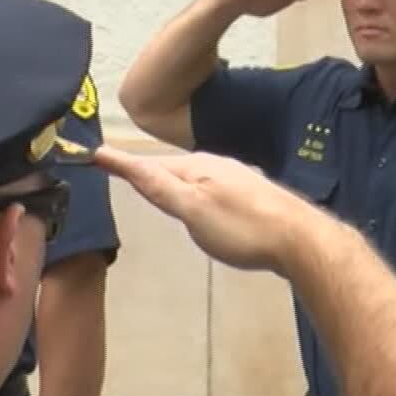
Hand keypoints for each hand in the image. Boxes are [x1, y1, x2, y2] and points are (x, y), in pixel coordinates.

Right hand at [92, 146, 308, 273]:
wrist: (300, 240)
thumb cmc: (242, 228)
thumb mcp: (192, 210)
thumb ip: (159, 187)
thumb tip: (126, 162)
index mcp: (198, 167)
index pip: (150, 164)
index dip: (122, 163)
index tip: (95, 155)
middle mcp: (217, 166)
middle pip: (172, 168)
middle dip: (147, 169)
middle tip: (119, 167)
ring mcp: (237, 180)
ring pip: (194, 178)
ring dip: (172, 180)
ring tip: (153, 183)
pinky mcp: (252, 198)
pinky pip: (212, 189)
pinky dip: (194, 192)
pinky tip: (200, 203)